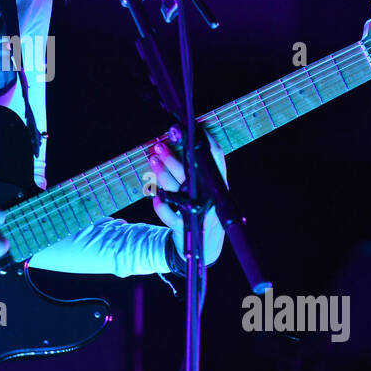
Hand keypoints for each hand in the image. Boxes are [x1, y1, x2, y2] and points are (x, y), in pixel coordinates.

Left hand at [147, 129, 227, 266]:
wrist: (204, 243)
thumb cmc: (201, 205)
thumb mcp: (203, 185)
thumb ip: (194, 164)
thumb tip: (177, 134)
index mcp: (217, 182)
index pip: (216, 157)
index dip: (205, 140)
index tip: (192, 127)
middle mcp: (210, 196)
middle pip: (190, 173)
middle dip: (172, 158)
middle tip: (159, 145)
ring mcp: (198, 211)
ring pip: (177, 190)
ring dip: (163, 174)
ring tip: (152, 160)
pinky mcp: (185, 227)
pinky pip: (169, 215)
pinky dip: (161, 206)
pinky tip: (155, 196)